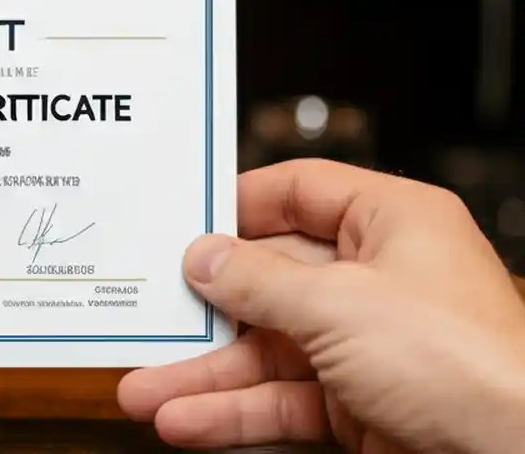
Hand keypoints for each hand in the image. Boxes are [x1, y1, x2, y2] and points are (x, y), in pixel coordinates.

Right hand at [118, 159, 524, 453]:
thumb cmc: (468, 363)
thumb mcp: (340, 306)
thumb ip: (260, 280)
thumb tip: (205, 257)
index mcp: (391, 223)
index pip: (298, 192)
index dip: (236, 206)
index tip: (178, 226)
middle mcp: (379, 278)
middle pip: (270, 281)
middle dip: (204, 312)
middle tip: (145, 319)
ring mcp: (370, 344)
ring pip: (268, 351)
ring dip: (206, 374)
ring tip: (146, 393)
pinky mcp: (364, 403)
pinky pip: (284, 399)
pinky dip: (237, 412)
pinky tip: (189, 423)